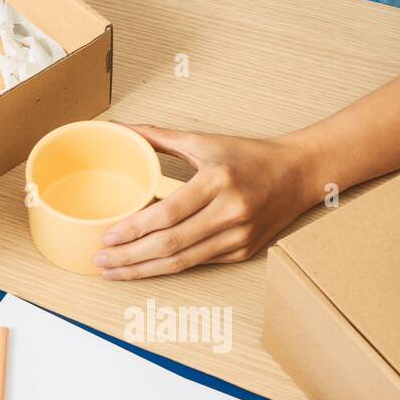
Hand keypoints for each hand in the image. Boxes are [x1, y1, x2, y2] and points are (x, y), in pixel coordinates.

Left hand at [92, 124, 317, 279]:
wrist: (299, 172)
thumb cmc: (247, 154)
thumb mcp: (203, 140)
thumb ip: (156, 137)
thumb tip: (115, 128)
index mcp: (217, 180)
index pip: (167, 214)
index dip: (133, 229)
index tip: (106, 237)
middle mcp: (230, 211)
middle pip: (171, 244)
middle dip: (130, 257)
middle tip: (100, 261)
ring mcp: (239, 236)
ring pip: (182, 262)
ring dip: (144, 270)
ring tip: (114, 271)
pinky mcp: (243, 252)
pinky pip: (198, 263)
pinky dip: (168, 268)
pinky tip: (145, 268)